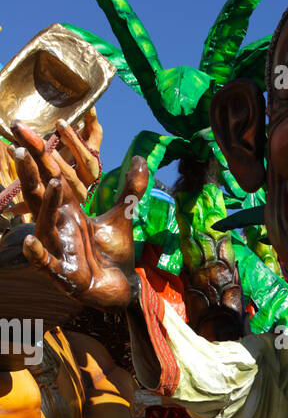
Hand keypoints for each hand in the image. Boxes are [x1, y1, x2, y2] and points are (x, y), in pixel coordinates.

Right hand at [11, 120, 146, 309]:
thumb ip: (131, 188)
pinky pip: (47, 264)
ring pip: (45, 224)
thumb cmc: (113, 253)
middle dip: (30, 172)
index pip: (52, 177)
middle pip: (40, 195)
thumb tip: (139, 158)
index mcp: (69, 210)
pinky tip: (30, 243)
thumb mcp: (123, 216)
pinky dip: (38, 255)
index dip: (41, 154)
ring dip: (46, 204)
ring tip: (50, 183)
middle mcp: (59, 226)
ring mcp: (60, 249)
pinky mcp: (64, 275)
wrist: (120, 289)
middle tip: (18, 147)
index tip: (25, 128)